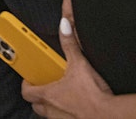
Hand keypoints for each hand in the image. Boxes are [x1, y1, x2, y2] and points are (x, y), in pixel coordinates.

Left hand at [20, 0, 112, 117]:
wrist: (109, 115)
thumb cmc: (92, 96)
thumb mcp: (79, 64)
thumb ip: (70, 44)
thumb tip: (64, 26)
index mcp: (48, 95)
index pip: (27, 92)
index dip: (27, 84)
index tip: (30, 78)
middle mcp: (52, 110)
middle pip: (36, 104)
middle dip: (38, 95)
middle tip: (45, 84)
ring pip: (49, 113)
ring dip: (52, 105)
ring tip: (61, 95)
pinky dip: (65, 113)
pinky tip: (75, 106)